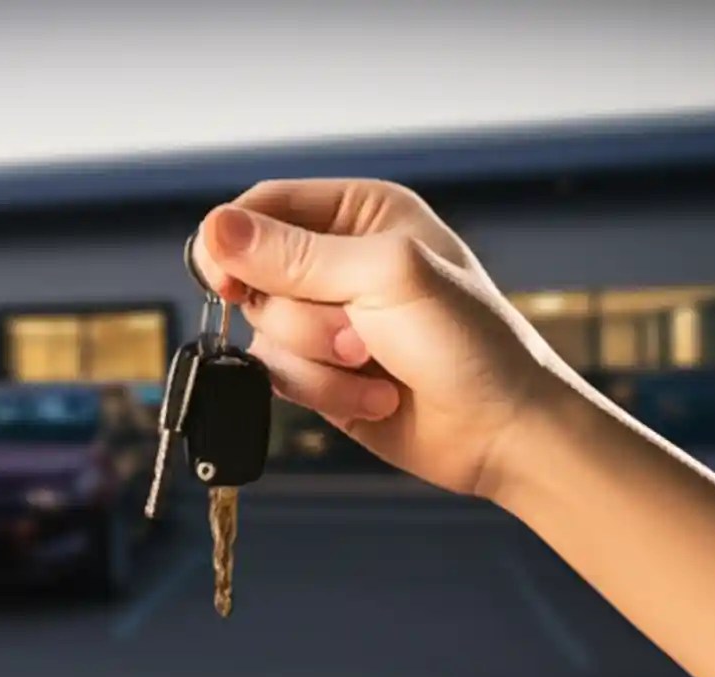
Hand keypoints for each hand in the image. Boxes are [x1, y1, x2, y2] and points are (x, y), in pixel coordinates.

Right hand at [193, 179, 557, 496]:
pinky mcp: (319, 369)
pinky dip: (321, 391)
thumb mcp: (383, 278)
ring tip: (374, 363)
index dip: (233, 242)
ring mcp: (326, 317)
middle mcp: (337, 260)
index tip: (226, 281)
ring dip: (316, 358)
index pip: (264, 207)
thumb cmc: (469, 341)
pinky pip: (277, 373)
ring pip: (263, 329)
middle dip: (302, 316)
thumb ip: (293, 255)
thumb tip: (213, 229)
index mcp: (358, 213)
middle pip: (254, 274)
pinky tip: (372, 394)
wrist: (501, 431)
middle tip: (359, 330)